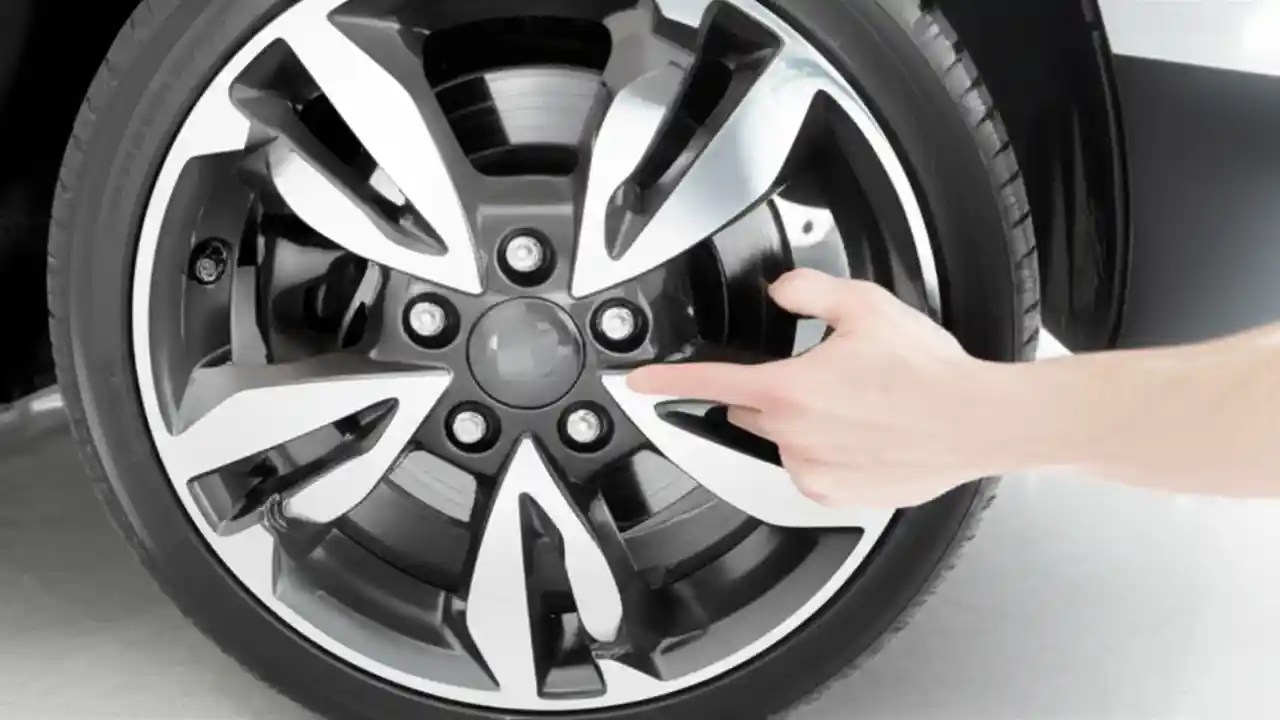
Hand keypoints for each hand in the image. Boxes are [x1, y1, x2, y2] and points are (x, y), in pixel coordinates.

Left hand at [627, 269, 1012, 508]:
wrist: (974, 421)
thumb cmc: (928, 373)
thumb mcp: (865, 307)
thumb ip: (809, 290)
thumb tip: (782, 289)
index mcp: (789, 389)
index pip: (707, 382)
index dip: (663, 381)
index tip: (636, 384)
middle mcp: (792, 435)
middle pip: (752, 408)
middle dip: (774, 391)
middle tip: (826, 377)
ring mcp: (810, 469)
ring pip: (783, 440)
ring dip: (803, 424)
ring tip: (858, 408)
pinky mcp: (832, 494)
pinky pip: (809, 468)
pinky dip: (826, 453)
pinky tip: (865, 435)